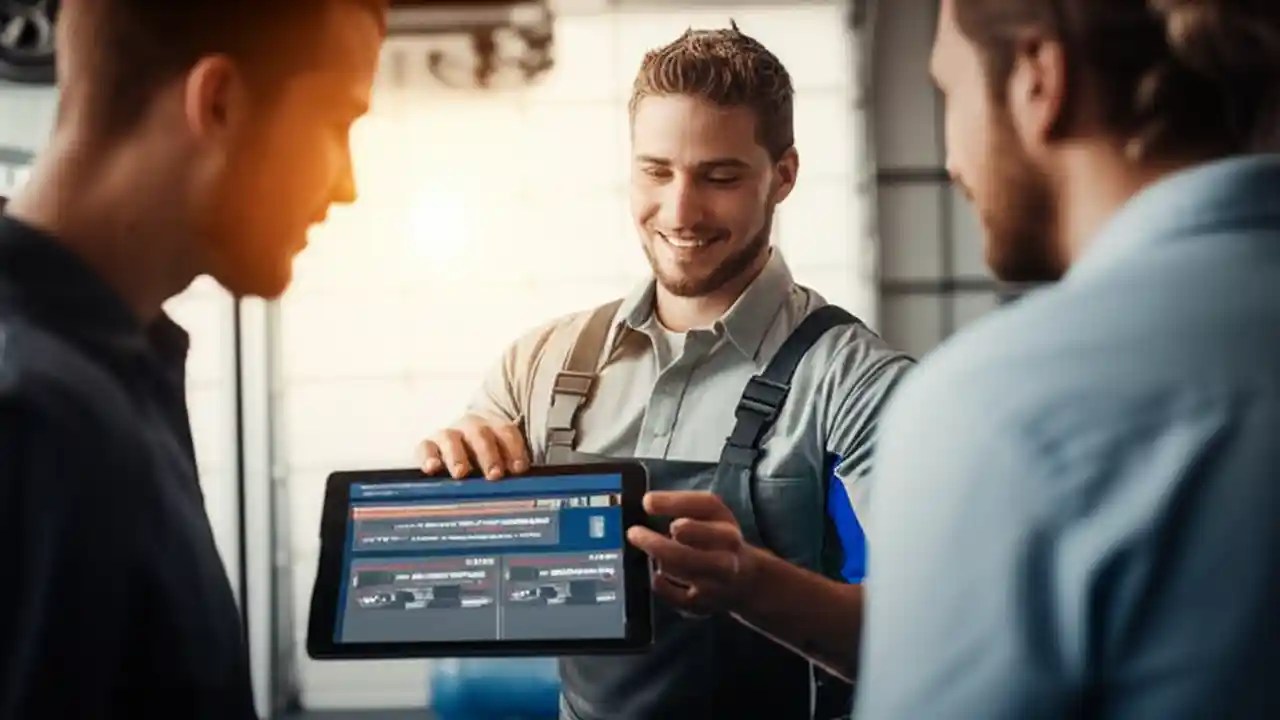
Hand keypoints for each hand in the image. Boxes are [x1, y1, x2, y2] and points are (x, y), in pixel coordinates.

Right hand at [417, 414, 529, 479]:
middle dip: (488, 454)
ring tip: (461, 472)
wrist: (465, 443)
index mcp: (495, 426)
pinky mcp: (429, 445)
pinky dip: (427, 456)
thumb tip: (522, 483)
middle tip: (494, 474)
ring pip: (451, 438)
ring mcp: (449, 434)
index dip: (514, 448)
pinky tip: (432, 468)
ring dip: (457, 456)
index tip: (519, 468)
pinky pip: (425, 447)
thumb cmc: (491, 457)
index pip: (506, 431)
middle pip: (480, 434)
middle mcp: (471, 426)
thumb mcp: (506, 459)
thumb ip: (513, 467)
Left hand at [626, 491, 755, 616]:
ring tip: (647, 548)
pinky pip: (672, 594)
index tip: (647, 502)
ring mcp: (716, 581)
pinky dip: (660, 582)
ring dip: (658, 556)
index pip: (705, 507)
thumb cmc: (716, 541)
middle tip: (634, 532)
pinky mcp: (703, 604)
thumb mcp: (710, 517)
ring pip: (678, 566)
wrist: (746, 581)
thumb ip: (682, 505)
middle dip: (657, 539)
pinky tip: (657, 574)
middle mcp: (725, 551)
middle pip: (689, 545)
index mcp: (726, 524)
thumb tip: (648, 502)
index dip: (673, 503)